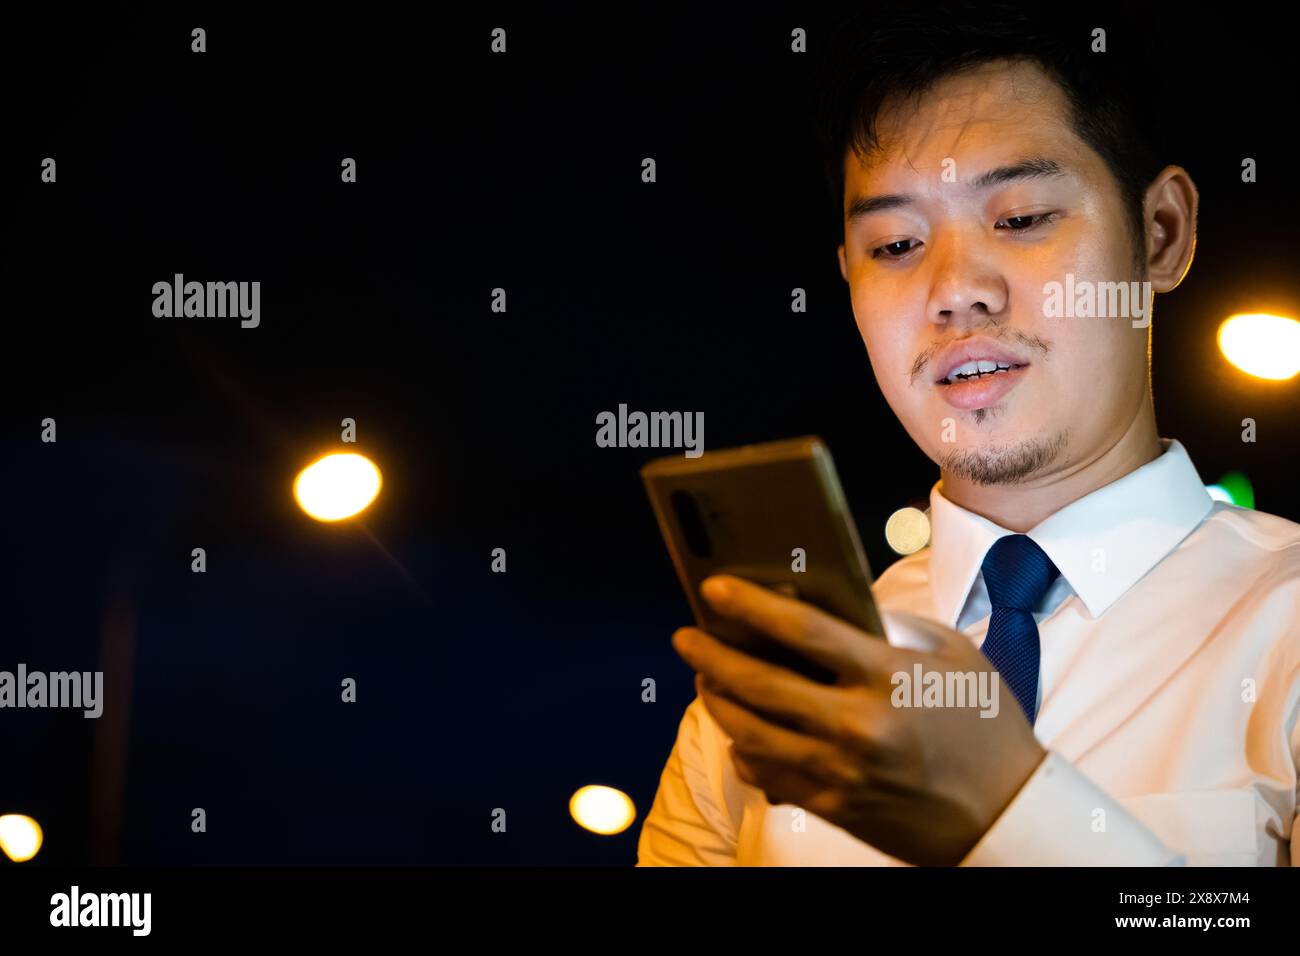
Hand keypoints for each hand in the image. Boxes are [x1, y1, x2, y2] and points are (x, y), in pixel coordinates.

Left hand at [671, 574, 1047, 865]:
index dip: (750, 606)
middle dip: (711, 655)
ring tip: (706, 678)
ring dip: (717, 702)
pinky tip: (741, 731)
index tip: (715, 590)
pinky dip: (745, 751)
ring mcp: (841, 771)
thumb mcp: (951, 657)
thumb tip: (825, 607)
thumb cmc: (983, 723)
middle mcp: (858, 724)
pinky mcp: (834, 807)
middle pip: (759, 683)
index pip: (802, 630)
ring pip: (751, 733)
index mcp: (888, 676)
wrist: (1005, 815)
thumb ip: (889, 629)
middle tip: (685, 636)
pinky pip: (768, 775)